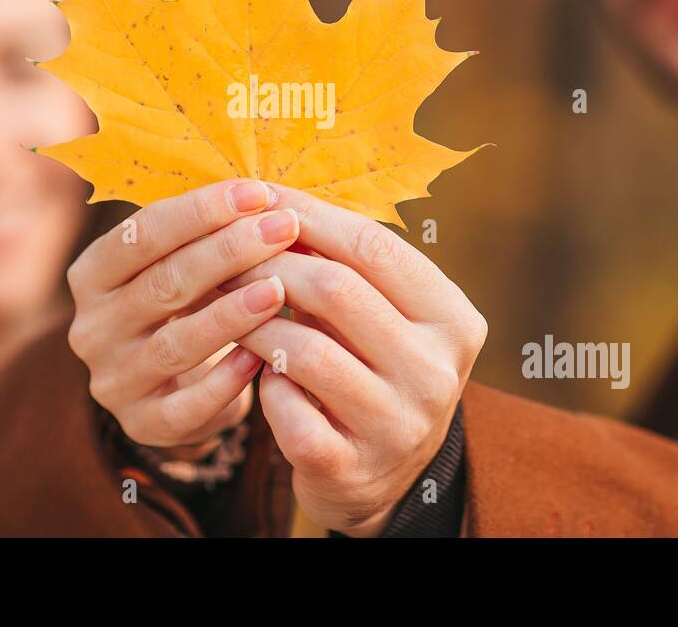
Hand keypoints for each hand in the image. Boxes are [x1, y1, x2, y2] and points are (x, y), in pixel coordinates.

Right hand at [66, 179, 300, 450]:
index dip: (201, 211)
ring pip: (175, 343)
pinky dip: (228, 378)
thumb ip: (204, 232)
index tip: (258, 192)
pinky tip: (265, 355)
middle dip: (228, 251)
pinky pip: (189, 405)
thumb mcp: (176, 264)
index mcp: (92, 276)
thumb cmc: (184, 306)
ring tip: (281, 288)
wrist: (170, 389)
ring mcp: (114, 381)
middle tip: (283, 228)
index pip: (142, 234)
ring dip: (231, 313)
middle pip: (163, 283)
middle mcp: (91, 328)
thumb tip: (264, 190)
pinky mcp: (144, 424)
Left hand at [221, 184, 486, 536]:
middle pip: (337, 290)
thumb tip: (271, 201)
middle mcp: (436, 373)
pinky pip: (286, 409)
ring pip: (305, 350)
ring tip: (224, 302)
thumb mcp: (383, 316)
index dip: (310, 215)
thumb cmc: (372, 370)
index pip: (375, 246)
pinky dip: (263, 385)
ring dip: (251, 320)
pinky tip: (257, 372)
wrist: (384, 480)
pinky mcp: (350, 468)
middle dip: (270, 262)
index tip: (261, 196)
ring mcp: (397, 425)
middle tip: (227, 252)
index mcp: (453, 320)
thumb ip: (344, 266)